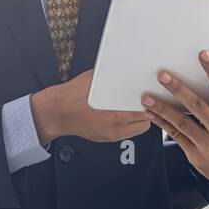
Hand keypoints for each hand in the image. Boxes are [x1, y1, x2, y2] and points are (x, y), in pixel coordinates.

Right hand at [29, 69, 150, 143]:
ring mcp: (113, 133)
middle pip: (147, 118)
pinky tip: (125, 116)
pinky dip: (131, 125)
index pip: (145, 107)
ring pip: (141, 128)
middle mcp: (116, 124)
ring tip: (137, 108)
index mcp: (115, 109)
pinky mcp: (108, 138)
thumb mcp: (95, 79)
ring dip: (141, 119)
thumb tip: (127, 69)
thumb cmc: (72, 95)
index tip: (152, 92)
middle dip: (149, 109)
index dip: (151, 99)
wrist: (56, 112)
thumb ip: (114, 77)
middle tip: (148, 100)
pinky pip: (129, 133)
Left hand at [141, 50, 208, 197]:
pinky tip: (151, 114)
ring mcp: (208, 144)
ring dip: (162, 108)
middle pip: (197, 105)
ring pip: (182, 122)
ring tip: (147, 97)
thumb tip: (204, 78)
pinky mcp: (195, 155)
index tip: (204, 55)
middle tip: (163, 76)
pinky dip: (162, 123)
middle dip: (178, 89)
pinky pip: (176, 136)